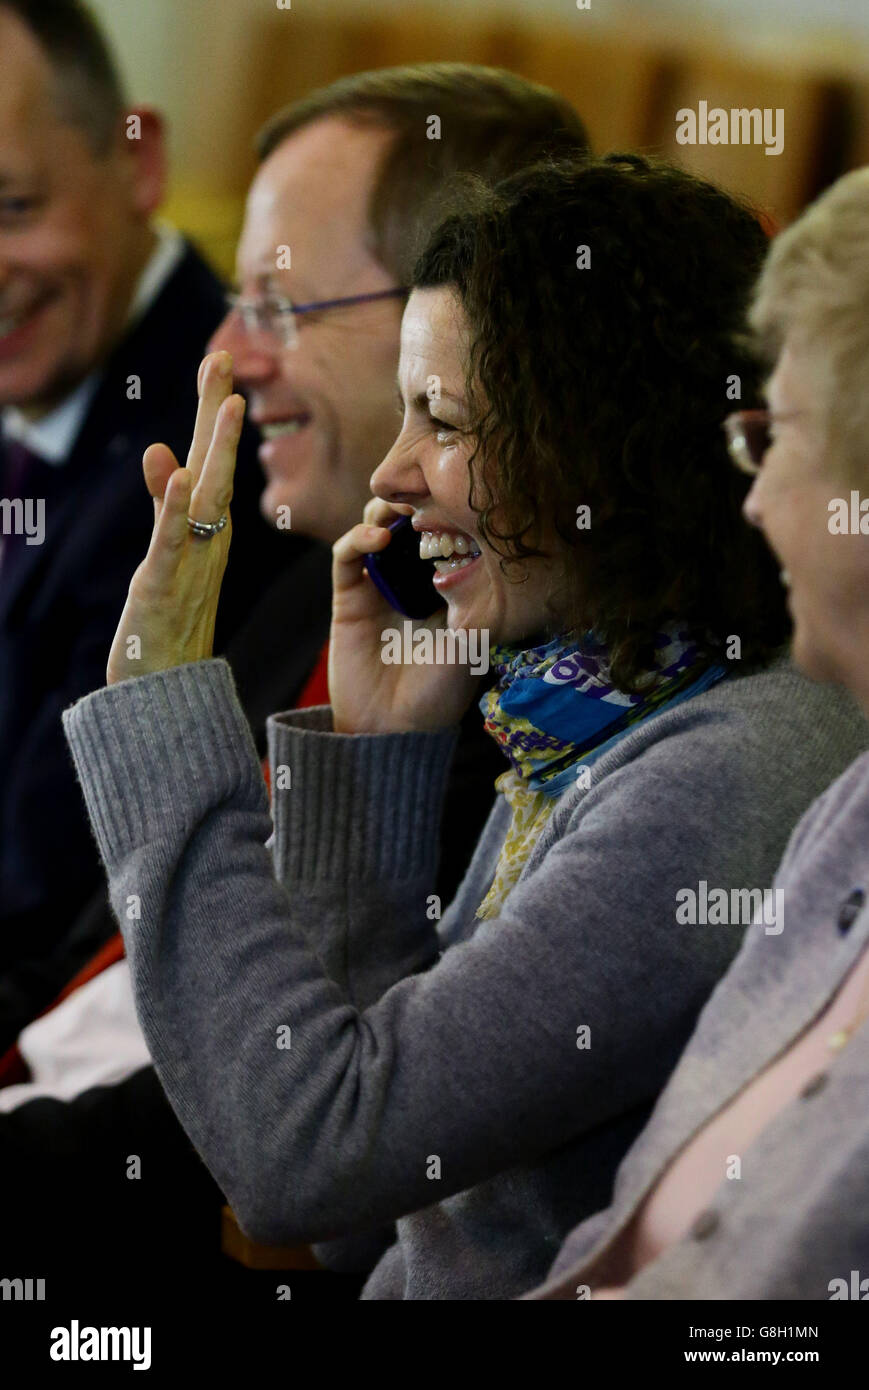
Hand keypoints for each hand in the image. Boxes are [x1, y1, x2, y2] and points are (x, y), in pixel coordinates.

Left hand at [106, 351, 243, 685]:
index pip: (212, 458)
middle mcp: (210, 539)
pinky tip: (179, 472)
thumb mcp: (166, 551)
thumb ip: (163, 502)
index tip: (219, 358)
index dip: (215, 409)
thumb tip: (159, 449)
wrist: (169, 689)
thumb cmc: (169, 622)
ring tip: (227, 404)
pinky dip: (174, 506)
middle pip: (217, 466)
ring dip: (216, 450)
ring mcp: (191, 560)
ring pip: (206, 498)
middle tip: (224, 359)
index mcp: (212, 528)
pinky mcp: (163, 584)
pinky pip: (172, 540)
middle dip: (219, 412)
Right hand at [329, 498, 483, 733]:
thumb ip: (478, 600)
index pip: (447, 532)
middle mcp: (413, 581)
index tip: (462, 495)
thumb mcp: (475, 644)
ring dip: (387, 510)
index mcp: (447, 588)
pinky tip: (378, 538)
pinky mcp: (348, 597)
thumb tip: (485, 548)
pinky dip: (359, 538)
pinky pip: (347, 555)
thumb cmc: (439, 694)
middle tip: (428, 488)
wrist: (393, 731)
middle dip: (417, 499)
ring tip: (403, 507)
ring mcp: (378, 586)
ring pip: (376, 528)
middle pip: (410, 521)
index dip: (450, 510)